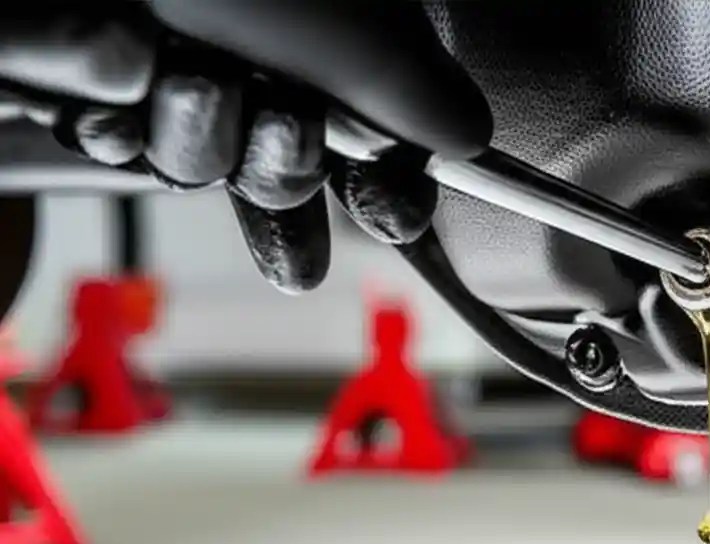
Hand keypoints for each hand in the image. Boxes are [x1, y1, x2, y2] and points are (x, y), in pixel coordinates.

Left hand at [0, 1, 491, 292]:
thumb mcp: (351, 20)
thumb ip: (415, 84)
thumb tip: (472, 135)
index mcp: (329, 54)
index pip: (377, 154)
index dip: (387, 198)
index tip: (391, 213)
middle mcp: (257, 65)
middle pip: (283, 181)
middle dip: (280, 170)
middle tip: (281, 124)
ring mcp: (174, 71)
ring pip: (195, 166)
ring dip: (196, 134)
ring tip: (188, 73)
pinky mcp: (92, 83)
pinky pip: (108, 137)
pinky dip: (114, 116)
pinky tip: (124, 72)